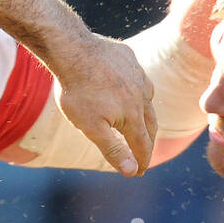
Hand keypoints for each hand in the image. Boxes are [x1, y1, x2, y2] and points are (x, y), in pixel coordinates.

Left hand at [53, 35, 156, 175]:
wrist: (72, 50)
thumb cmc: (78, 91)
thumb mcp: (91, 127)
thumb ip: (113, 149)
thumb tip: (132, 171)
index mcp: (133, 116)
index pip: (142, 145)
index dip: (141, 161)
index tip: (139, 172)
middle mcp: (142, 96)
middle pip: (150, 125)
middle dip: (147, 143)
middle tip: (143, 154)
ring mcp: (138, 75)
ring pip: (148, 100)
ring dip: (146, 116)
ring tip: (141, 125)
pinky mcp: (130, 59)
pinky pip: (139, 78)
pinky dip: (138, 91)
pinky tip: (131, 92)